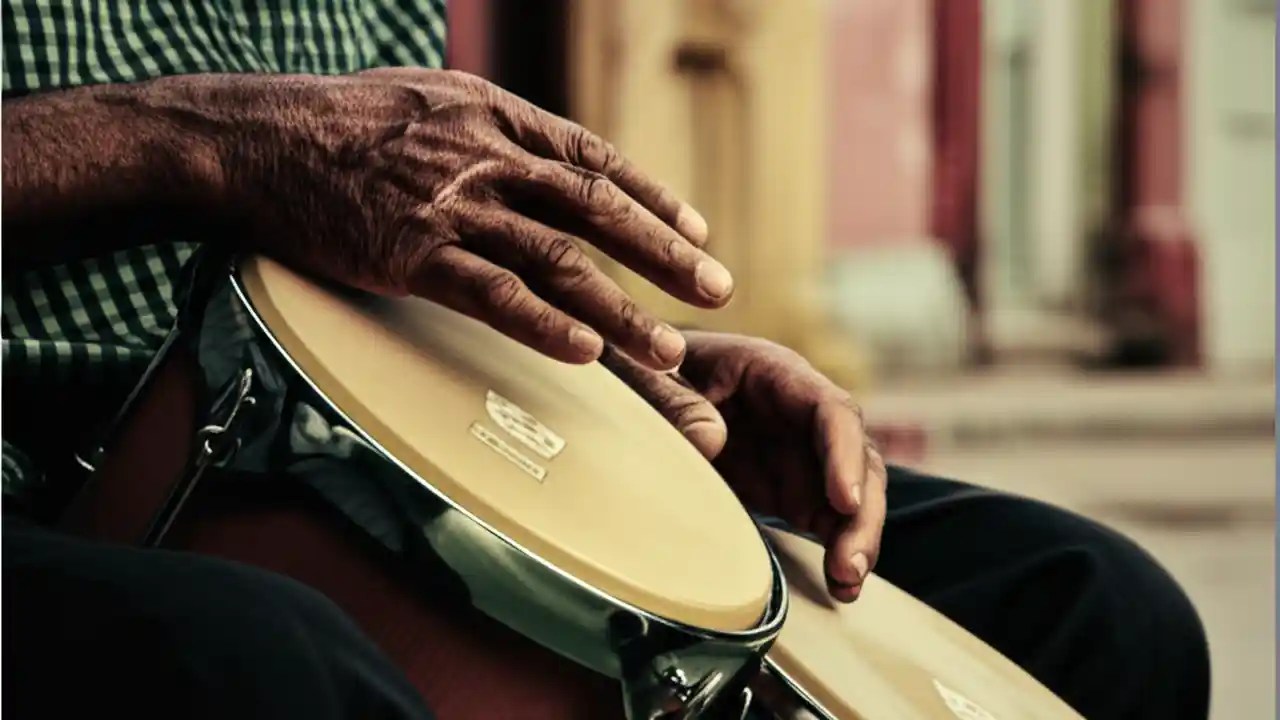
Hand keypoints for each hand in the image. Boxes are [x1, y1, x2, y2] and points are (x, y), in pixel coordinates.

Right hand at [133, 69, 734, 369]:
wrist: (254, 136)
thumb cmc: (340, 120)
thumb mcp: (429, 98)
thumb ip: (489, 128)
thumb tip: (537, 158)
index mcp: (495, 115)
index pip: (594, 159)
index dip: (652, 197)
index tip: (697, 232)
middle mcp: (486, 157)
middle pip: (596, 210)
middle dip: (665, 254)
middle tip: (718, 290)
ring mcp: (451, 206)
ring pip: (558, 261)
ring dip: (621, 308)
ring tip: (670, 348)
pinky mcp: (411, 253)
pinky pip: (492, 293)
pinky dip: (544, 324)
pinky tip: (585, 352)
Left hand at [607, 332, 886, 601]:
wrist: (644, 383)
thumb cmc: (653, 368)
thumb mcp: (653, 375)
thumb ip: (677, 401)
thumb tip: (710, 439)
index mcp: (775, 372)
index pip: (830, 409)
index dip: (843, 454)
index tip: (842, 500)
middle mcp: (801, 412)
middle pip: (857, 456)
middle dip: (861, 511)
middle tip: (849, 562)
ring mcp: (800, 452)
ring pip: (851, 492)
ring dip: (855, 537)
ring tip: (845, 583)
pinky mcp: (790, 486)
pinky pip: (828, 518)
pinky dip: (836, 549)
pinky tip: (838, 587)